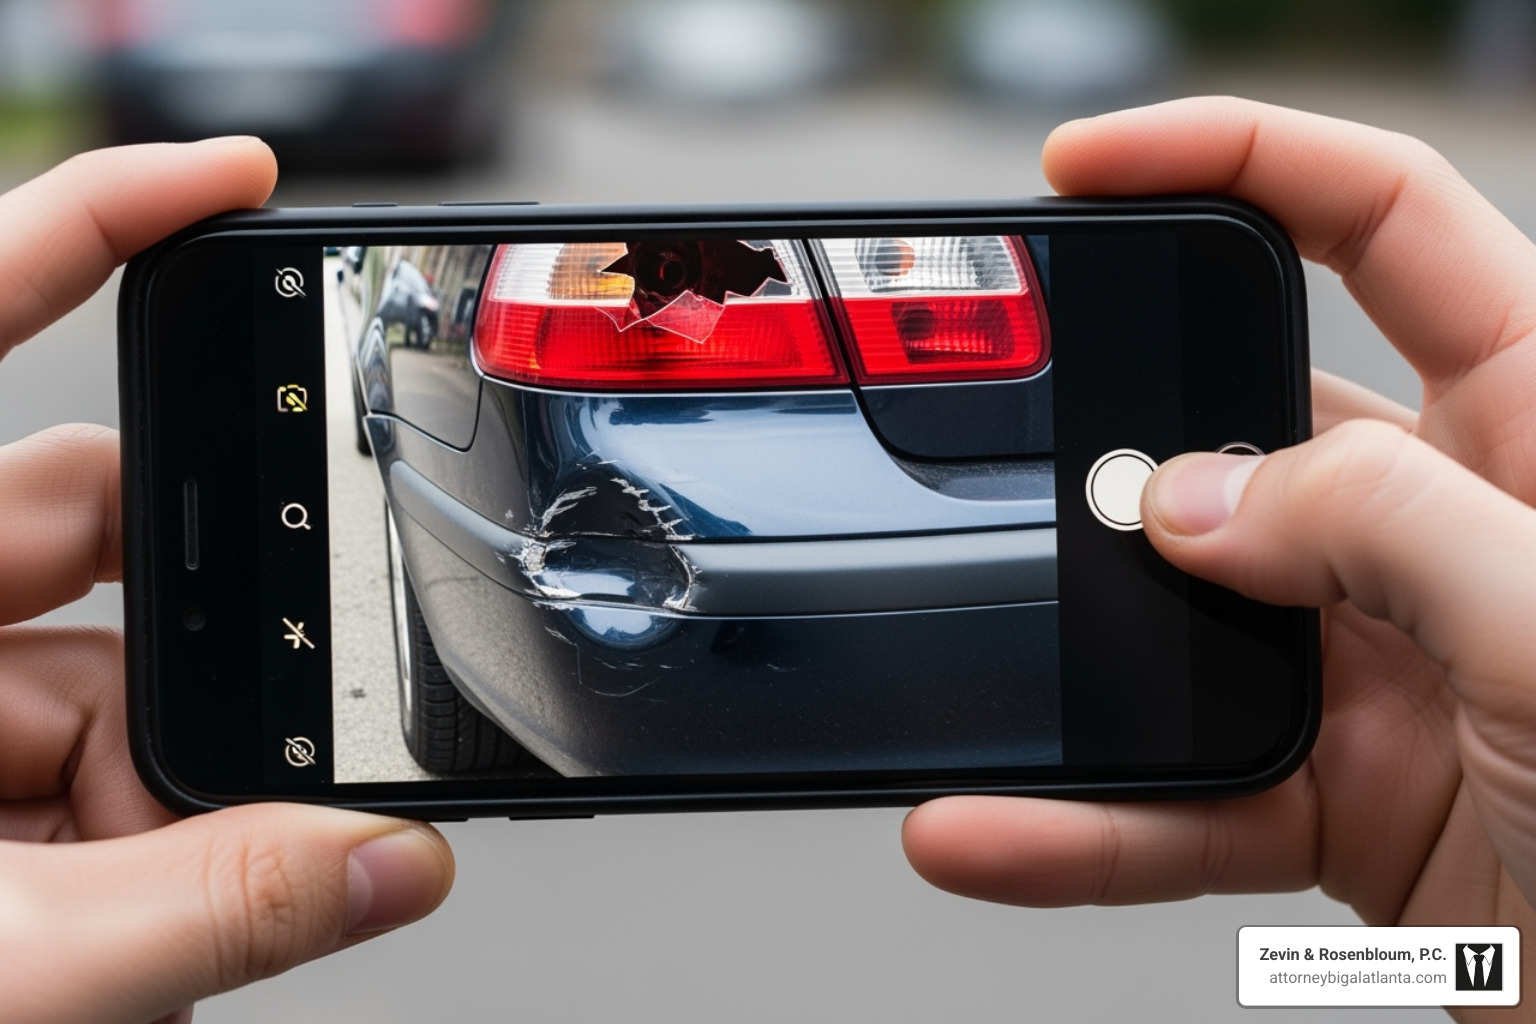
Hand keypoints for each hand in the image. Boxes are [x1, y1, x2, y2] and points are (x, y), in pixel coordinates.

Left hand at [0, 142, 453, 1023]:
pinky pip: (64, 753)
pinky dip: (124, 827)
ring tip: (168, 892)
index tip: (235, 181)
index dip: (99, 219)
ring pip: (94, 665)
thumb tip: (391, 860)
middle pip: (83, 528)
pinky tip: (132, 916)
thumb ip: (202, 911)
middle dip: (206, 634)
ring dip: (166, 774)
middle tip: (272, 742)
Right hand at [904, 97, 1535, 974]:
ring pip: (1184, 628)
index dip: (1237, 160)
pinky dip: (1083, 821)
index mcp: (1535, 428)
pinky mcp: (1331, 793)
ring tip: (993, 669)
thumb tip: (1190, 501)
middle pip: (1240, 425)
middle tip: (1024, 456)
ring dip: (1078, 660)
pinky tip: (998, 826)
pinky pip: (1178, 793)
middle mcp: (1444, 528)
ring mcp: (1379, 663)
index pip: (1381, 226)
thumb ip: (1383, 523)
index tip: (1090, 171)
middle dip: (1121, 436)